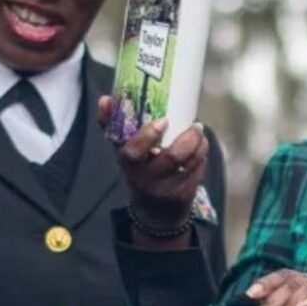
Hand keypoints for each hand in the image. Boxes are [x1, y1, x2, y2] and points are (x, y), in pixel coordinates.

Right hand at [98, 95, 206, 230]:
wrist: (151, 206)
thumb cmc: (137, 166)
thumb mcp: (121, 149)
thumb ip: (110, 124)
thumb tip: (105, 99)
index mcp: (128, 163)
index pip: (133, 152)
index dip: (148, 136)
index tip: (163, 120)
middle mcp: (146, 179)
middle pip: (171, 159)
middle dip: (187, 140)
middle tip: (196, 125)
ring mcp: (165, 189)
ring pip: (188, 165)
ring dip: (199, 146)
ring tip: (200, 133)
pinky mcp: (182, 196)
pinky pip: (197, 174)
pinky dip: (201, 159)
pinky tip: (201, 149)